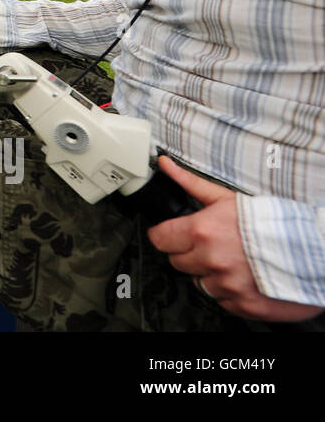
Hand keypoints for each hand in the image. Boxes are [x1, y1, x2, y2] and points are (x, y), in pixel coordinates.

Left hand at [147, 156, 324, 322]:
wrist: (313, 250)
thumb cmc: (272, 222)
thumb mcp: (229, 198)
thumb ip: (192, 184)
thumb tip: (165, 164)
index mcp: (203, 232)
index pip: (161, 239)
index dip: (165, 236)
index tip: (172, 235)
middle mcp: (212, 260)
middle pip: (178, 262)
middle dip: (190, 254)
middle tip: (212, 246)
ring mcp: (228, 285)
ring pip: (200, 283)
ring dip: (211, 274)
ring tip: (233, 261)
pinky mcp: (244, 306)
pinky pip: (223, 301)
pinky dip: (230, 291)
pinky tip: (246, 277)